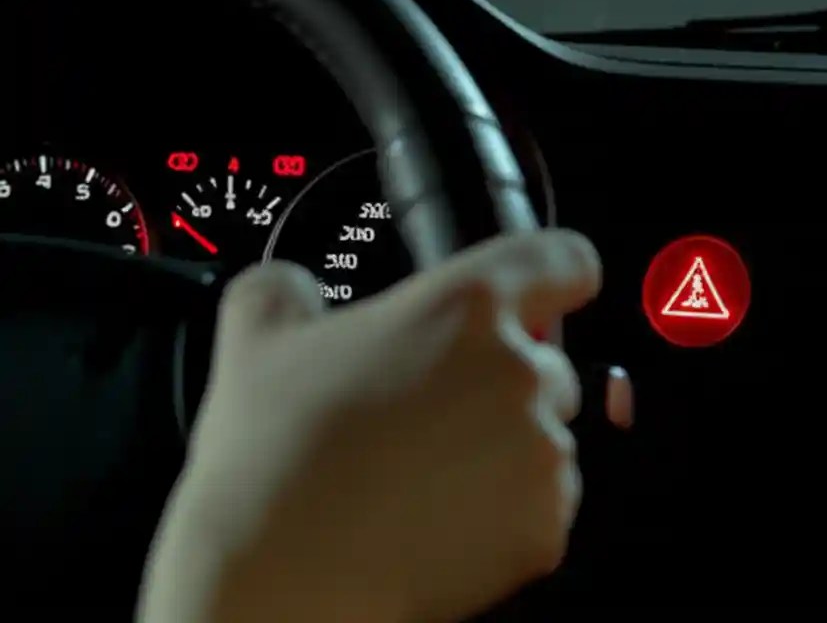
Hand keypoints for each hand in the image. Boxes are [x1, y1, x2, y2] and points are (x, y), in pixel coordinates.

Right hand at [139, 231, 601, 622]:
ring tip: (424, 477)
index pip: (563, 260)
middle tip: (431, 418)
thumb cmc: (270, 457)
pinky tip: (440, 520)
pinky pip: (546, 508)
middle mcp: (518, 372)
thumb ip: (289, 287)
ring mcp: (540, 452)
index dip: (557, 274)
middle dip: (502, 388)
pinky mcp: (545, 525)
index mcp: (465, 308)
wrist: (282, 572)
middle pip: (549, 366)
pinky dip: (508, 516)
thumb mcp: (256, 333)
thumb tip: (294, 288)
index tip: (549, 292)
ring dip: (506, 453)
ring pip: (547, 440)